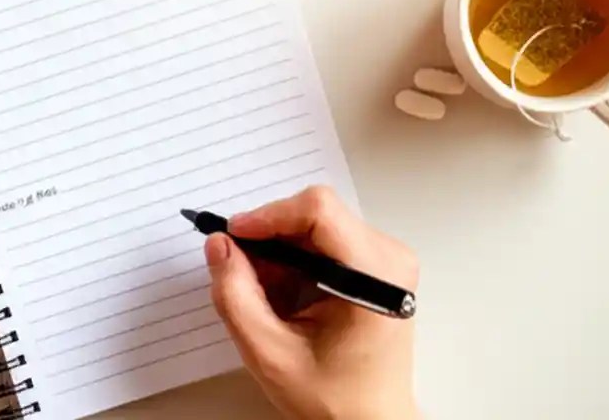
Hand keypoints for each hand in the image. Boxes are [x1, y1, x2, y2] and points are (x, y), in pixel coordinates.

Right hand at [205, 186, 418, 419]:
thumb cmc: (332, 397)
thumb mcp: (269, 353)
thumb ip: (236, 296)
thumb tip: (218, 246)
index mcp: (375, 277)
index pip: (319, 210)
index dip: (269, 215)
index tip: (234, 237)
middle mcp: (389, 259)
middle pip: (316, 214)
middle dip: (270, 237)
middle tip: (240, 270)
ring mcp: (386, 260)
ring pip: (316, 224)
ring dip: (280, 251)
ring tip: (264, 293)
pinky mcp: (375, 266)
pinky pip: (325, 240)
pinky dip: (294, 259)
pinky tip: (284, 294)